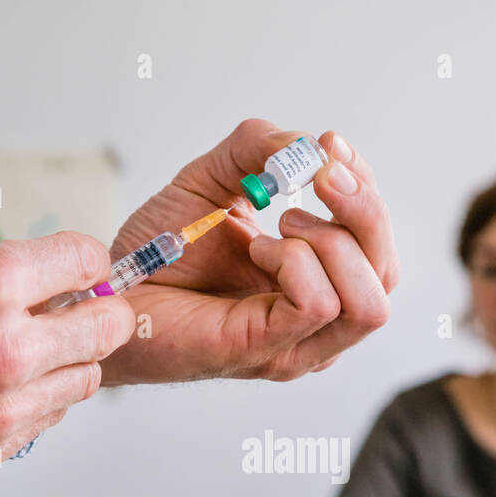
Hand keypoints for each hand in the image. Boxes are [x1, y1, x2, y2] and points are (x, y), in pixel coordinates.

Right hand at [0, 235, 134, 486]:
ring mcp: (6, 403)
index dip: (86, 265)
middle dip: (97, 315)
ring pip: (85, 378)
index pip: (88, 260)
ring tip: (27, 354)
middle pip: (109, 326)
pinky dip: (36, 400)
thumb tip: (56, 284)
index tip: (81, 271)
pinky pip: (48, 417)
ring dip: (67, 362)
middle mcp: (8, 346)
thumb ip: (2, 278)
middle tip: (80, 313)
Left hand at [100, 119, 399, 384]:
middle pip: (388, 274)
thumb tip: (311, 147)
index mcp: (320, 283)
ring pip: (371, 300)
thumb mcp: (214, 179)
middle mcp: (319, 322)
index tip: (330, 145)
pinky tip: (255, 247)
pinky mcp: (265, 351)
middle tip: (318, 175)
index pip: (379, 247)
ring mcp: (296, 345)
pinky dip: (294, 262)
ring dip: (332, 242)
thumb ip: (260, 149)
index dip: (366, 187)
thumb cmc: (160, 251)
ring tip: (278, 222)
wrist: (107, 292)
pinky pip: (318, 305)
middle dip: (364, 210)